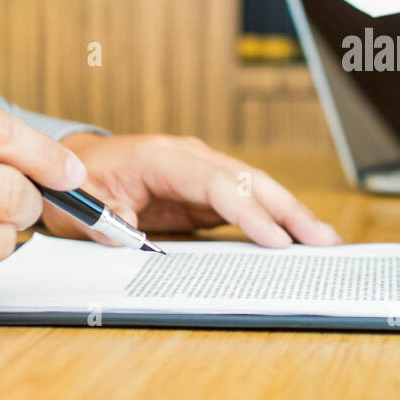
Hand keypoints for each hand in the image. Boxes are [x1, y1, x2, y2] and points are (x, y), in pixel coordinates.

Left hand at [47, 133, 341, 249]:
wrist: (74, 169)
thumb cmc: (77, 186)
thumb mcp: (79, 208)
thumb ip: (106, 223)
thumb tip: (133, 242)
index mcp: (161, 157)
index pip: (216, 183)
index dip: (249, 212)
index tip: (277, 240)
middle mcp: (190, 158)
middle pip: (249, 180)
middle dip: (289, 210)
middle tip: (324, 240)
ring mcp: (202, 172)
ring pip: (256, 189)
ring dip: (291, 214)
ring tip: (326, 240)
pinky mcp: (207, 191)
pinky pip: (247, 202)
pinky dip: (275, 219)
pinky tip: (298, 238)